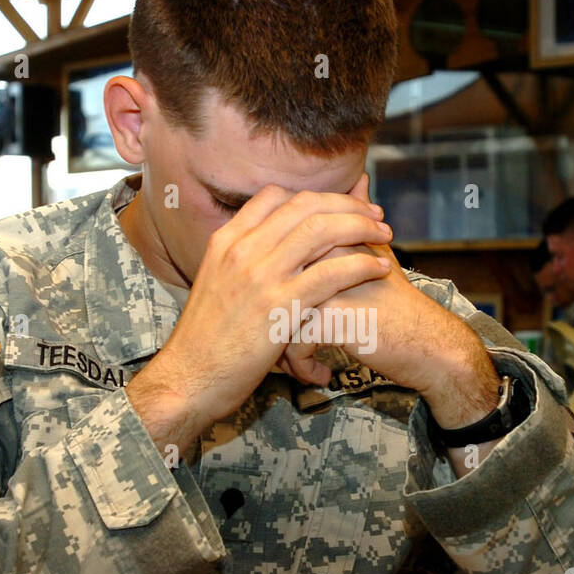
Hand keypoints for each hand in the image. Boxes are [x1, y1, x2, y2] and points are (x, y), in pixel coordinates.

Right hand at [128, 177, 393, 452]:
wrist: (188, 379)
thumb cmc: (205, 342)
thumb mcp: (215, 285)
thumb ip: (241, 260)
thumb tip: (270, 249)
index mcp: (225, 241)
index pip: (274, 195)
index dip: (314, 195)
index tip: (339, 204)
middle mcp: (242, 249)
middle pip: (304, 205)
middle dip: (346, 204)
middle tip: (375, 213)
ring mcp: (260, 276)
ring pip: (322, 230)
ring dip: (361, 226)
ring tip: (384, 234)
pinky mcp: (279, 307)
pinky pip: (331, 272)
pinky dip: (361, 264)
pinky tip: (379, 268)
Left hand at [276, 181, 498, 431]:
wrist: (432, 345)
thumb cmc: (400, 305)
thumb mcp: (378, 254)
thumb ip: (358, 219)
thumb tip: (358, 179)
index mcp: (329, 239)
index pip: (278, 259)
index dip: (274, 294)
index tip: (283, 319)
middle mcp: (325, 255)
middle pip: (272, 289)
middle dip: (268, 324)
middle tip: (280, 348)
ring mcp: (329, 284)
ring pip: (277, 316)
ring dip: (281, 350)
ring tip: (297, 367)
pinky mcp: (336, 317)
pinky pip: (295, 341)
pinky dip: (302, 365)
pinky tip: (318, 378)